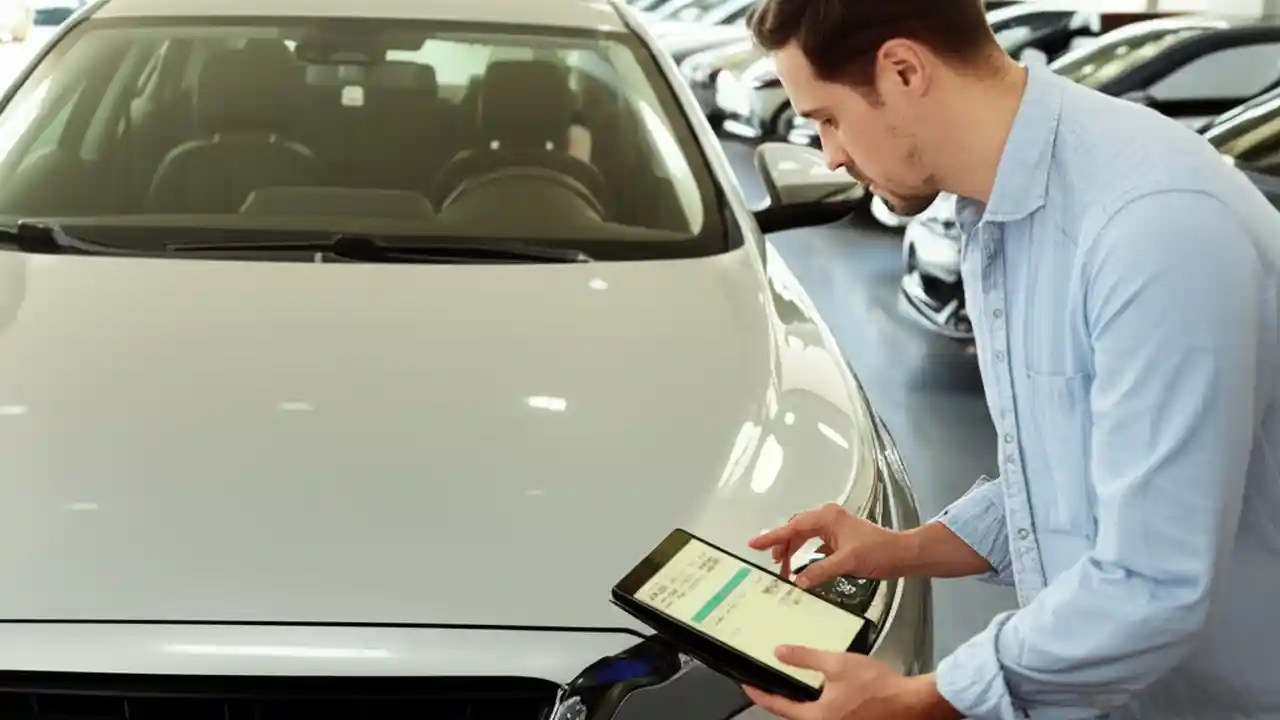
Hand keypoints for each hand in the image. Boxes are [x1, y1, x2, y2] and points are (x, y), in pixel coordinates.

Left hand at [742, 647, 958, 719]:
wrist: (910, 702)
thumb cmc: (876, 685)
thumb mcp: (836, 664)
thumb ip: (806, 658)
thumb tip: (780, 652)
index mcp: (817, 717)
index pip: (778, 706)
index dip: (759, 694)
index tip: (746, 685)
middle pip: (792, 715)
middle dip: (777, 699)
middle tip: (764, 683)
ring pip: (808, 716)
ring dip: (796, 702)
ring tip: (787, 684)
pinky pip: (824, 714)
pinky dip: (814, 703)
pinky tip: (817, 689)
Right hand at [749, 503, 911, 585]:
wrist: (902, 554)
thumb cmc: (878, 552)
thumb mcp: (847, 562)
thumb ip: (820, 571)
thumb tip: (798, 582)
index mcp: (827, 517)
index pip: (792, 527)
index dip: (772, 537)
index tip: (754, 544)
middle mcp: (828, 518)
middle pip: (796, 530)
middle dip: (782, 546)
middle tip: (772, 564)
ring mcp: (834, 527)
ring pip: (805, 536)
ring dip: (794, 551)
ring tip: (784, 568)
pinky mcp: (840, 538)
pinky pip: (815, 544)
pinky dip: (806, 555)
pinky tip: (803, 569)